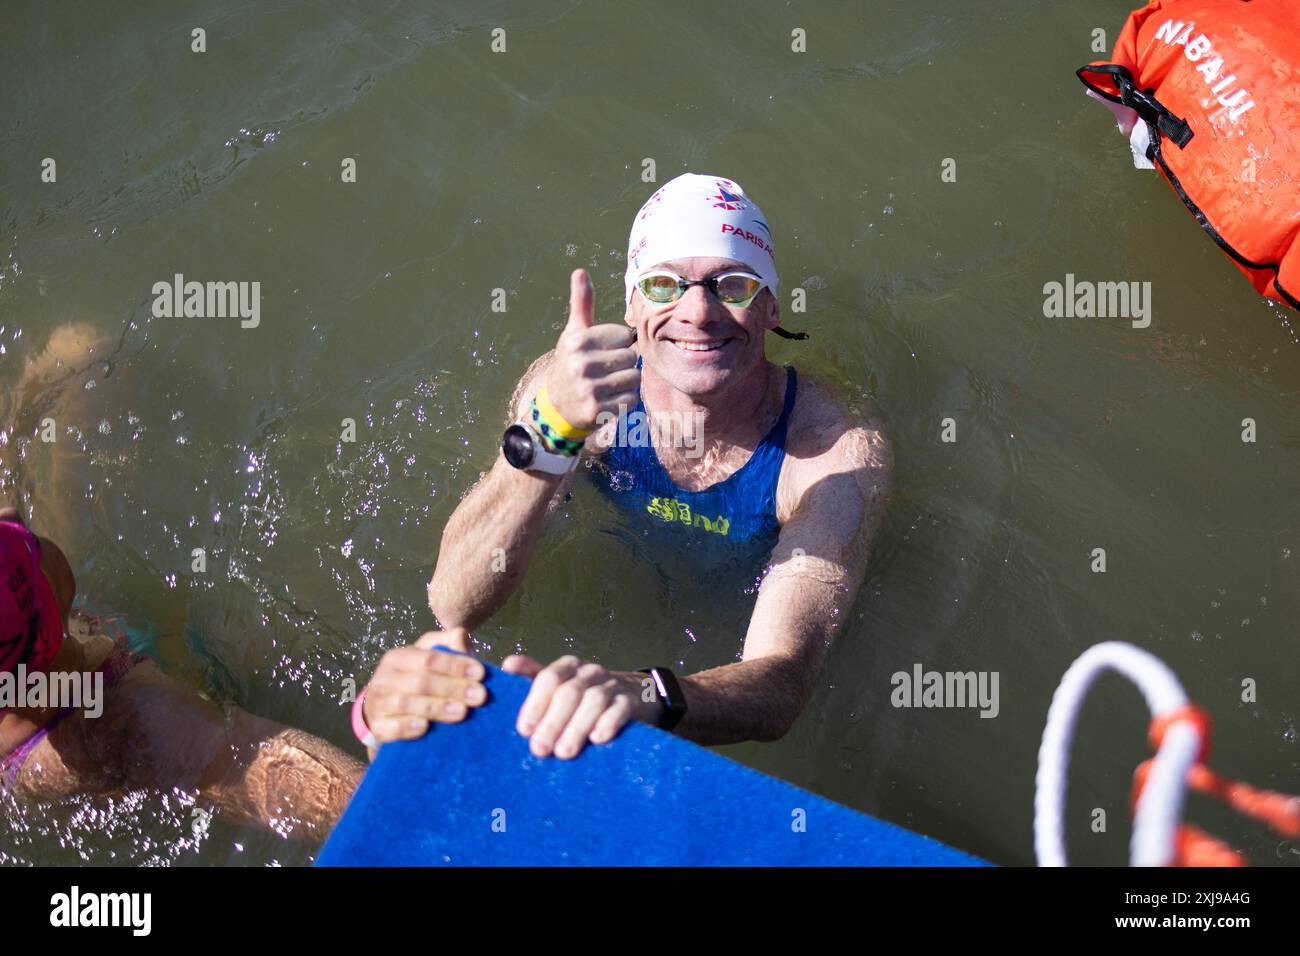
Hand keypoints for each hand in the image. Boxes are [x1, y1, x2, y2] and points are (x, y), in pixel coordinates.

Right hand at [363, 628, 486, 744]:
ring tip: (462, 712)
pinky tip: (426, 728)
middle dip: (453, 688)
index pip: (429, 658)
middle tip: (480, 696)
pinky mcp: (377, 727)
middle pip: (421, 681)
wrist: (385, 711)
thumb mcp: (430, 658)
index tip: (481, 673)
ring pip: (406, 703)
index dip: (456, 665)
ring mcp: (378, 703)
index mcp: (399, 657)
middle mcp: (384, 678)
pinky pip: (391, 727)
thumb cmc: (417, 680)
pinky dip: (409, 727)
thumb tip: (461, 637)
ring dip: (436, 708)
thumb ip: (448, 644)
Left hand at [502, 653, 655, 758]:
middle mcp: (589, 672)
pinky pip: (620, 709)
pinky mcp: (630, 701)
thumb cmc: (582, 694)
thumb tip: (507, 665)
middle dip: (552, 722)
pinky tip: (597, 739)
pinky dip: (608, 723)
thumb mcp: (558, 683)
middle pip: (569, 693)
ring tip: (564, 752)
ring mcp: (612, 685)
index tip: (523, 730)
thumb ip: (532, 675)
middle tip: (539, 749)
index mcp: (567, 666)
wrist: (629, 693)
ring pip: (594, 701)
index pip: (548, 678)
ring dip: (577, 727)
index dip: (535, 704)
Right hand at [543, 269, 639, 431]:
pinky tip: (609, 399)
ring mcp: (590, 389)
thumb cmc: (571, 363)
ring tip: (609, 384)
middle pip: (631, 357)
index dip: (617, 344)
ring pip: (634, 378)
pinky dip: (624, 400)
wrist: (557, 407)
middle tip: (606, 371)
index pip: (622, 335)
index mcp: (578, 341)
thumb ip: (582, 303)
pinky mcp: (598, 410)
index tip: (602, 352)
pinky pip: (631, 399)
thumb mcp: (574, 333)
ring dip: (626, 382)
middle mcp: (582, 364)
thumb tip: (580, 271)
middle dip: (623, 364)